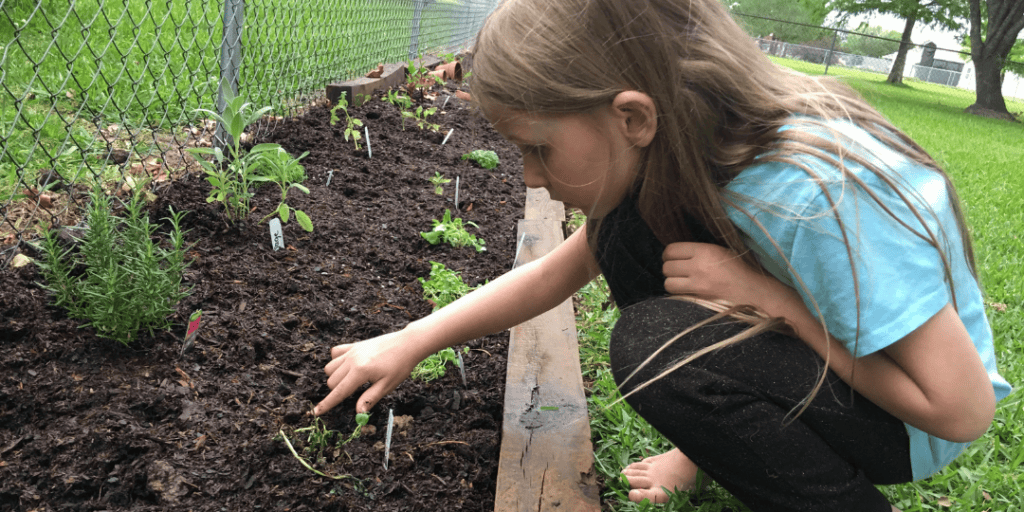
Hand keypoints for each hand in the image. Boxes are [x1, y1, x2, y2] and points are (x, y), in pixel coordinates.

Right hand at [314, 331, 421, 415]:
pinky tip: (348, 365)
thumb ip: (370, 398)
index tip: (316, 412)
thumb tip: (358, 413)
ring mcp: (352, 351)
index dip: (327, 404)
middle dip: (337, 390)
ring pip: (330, 367)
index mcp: (360, 372)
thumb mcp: (387, 386)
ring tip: (353, 379)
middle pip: (332, 381)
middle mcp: (352, 360)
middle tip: (355, 391)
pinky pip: (335, 353)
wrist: (407, 344)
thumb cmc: (400, 366)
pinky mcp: (354, 345)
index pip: (339, 392)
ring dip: (335, 377)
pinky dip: (337, 361)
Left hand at [662, 242, 777, 307]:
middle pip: (666, 267)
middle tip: (678, 270)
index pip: (671, 250)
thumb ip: (701, 250)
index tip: (674, 257)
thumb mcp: (722, 251)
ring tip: (681, 282)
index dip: (669, 254)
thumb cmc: (742, 269)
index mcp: (705, 250)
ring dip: (672, 282)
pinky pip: (677, 295)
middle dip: (670, 268)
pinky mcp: (700, 299)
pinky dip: (678, 294)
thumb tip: (681, 252)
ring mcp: (698, 285)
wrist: (756, 291)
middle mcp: (698, 266)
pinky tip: (687, 291)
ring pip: (668, 283)